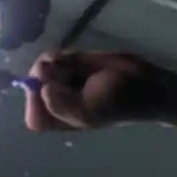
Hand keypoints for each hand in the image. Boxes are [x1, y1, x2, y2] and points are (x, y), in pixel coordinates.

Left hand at [24, 51, 169, 130]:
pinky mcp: (73, 65)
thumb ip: (61, 105)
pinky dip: (61, 55)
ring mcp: (64, 82)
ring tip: (70, 63)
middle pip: (33, 88)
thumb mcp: (88, 112)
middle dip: (43, 76)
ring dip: (53, 63)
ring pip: (42, 69)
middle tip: (59, 69)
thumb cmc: (117, 102)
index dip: (35, 101)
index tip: (49, 87)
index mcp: (61, 120)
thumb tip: (41, 88)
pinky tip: (73, 57)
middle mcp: (58, 102)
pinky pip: (55, 58)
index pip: (34, 117)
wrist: (144, 83)